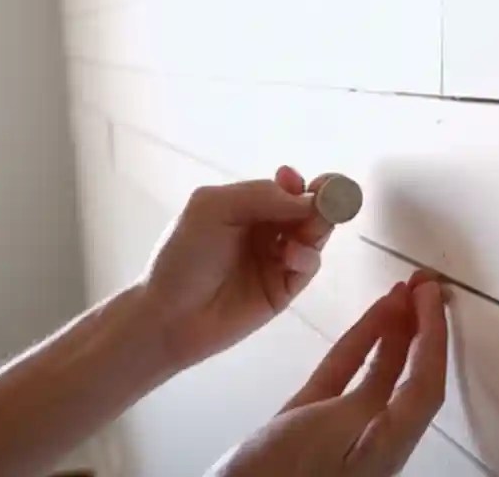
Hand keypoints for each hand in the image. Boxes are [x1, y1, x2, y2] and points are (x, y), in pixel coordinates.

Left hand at [140, 166, 336, 368]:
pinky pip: (308, 265)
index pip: (288, 188)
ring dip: (317, 226)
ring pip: (314, 235)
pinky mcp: (285, 289)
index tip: (308, 183)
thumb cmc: (183, 256)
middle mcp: (266, 229)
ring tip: (308, 228)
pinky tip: (291, 256)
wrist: (169, 316)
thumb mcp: (212, 208)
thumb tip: (308, 199)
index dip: (303, 184)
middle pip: (308, 209)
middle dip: (322, 201)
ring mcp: (277, 259)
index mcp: (248, 206)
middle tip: (329, 200)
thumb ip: (260, 195)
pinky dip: (307, 256)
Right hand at [207, 272, 449, 476]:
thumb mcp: (332, 430)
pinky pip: (344, 377)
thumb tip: (408, 358)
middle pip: (411, 375)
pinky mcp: (308, 423)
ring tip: (401, 290)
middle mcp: (373, 439)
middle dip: (422, 326)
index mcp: (388, 445)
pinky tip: (371, 317)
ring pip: (378, 372)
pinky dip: (359, 345)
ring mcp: (340, 430)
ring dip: (393, 330)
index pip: (425, 382)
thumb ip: (371, 395)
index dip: (435, 334)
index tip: (434, 292)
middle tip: (424, 283)